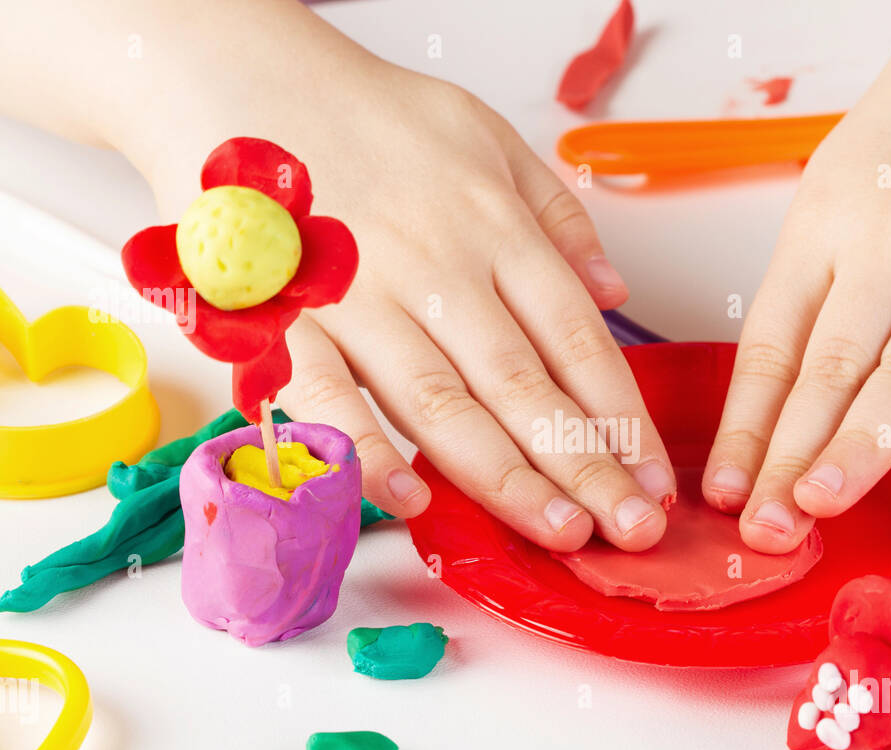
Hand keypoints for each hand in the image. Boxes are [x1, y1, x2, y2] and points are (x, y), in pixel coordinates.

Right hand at [127, 10, 675, 551]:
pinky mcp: (282, 319)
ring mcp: (357, 297)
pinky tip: (414, 502)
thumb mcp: (485, 135)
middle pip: (525, 386)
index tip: (654, 475)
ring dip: (506, 478)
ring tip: (559, 532)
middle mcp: (436, 267)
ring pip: (443, 405)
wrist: (235, 75)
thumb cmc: (365, 114)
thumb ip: (556, 214)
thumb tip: (614, 292)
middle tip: (631, 531)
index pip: (576, 340)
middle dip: (585, 468)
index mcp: (493, 226)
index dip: (622, 417)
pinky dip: (367, 452)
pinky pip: (327, 399)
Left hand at [703, 0, 890, 551]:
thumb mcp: (836, 197)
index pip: (773, 346)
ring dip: (860, 447)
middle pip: (830, 367)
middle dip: (790, 455)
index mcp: (826, 226)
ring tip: (820, 503)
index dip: (746, 427)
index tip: (726, 489)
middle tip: (765, 525)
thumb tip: (786, 410)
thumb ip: (818, 294)